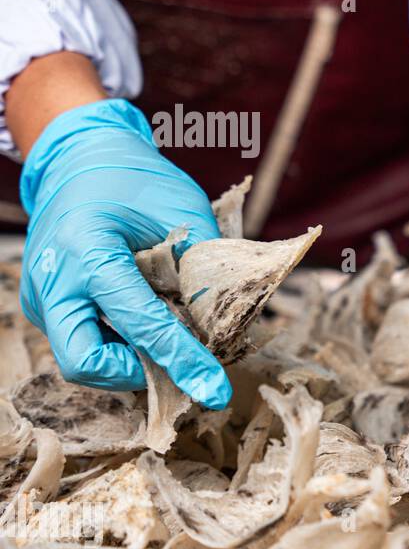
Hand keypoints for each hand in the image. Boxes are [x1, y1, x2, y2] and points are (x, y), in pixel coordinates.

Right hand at [19, 99, 230, 406]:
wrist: (80, 158)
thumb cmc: (136, 180)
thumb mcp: (183, 213)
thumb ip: (203, 269)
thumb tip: (228, 329)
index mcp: (86, 250)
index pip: (139, 323)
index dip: (183, 361)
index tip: (217, 390)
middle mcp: (52, 279)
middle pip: (86, 363)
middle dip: (138, 373)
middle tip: (182, 363)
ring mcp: (40, 296)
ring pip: (82, 359)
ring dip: (130, 361)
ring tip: (170, 335)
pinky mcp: (44, 305)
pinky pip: (81, 341)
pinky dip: (118, 345)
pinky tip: (148, 322)